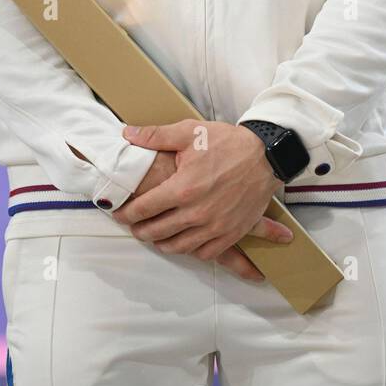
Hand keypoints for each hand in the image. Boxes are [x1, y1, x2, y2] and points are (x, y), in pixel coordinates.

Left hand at [111, 119, 291, 279]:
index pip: (144, 208)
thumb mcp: (189, 132)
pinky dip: (191, 250)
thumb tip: (127, 133)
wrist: (266, 155)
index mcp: (182, 188)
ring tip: (156, 237)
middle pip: (157, 232)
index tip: (119, 214)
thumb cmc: (227, 142)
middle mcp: (196, 212)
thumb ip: (155, 136)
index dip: (127, 213)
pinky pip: (205, 253)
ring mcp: (215, 226)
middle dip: (140, 231)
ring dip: (162, 244)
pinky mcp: (231, 233)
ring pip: (179, 246)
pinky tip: (185, 242)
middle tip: (134, 227)